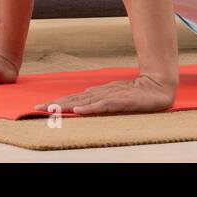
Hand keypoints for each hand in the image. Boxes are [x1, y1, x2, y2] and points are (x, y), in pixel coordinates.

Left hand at [34, 73, 175, 114]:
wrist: (159, 85)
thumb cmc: (136, 93)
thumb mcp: (114, 98)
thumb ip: (98, 100)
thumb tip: (79, 104)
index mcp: (98, 93)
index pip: (73, 98)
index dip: (56, 103)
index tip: (39, 107)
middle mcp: (101, 93)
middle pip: (74, 99)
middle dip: (55, 104)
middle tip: (37, 108)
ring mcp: (111, 96)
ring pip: (85, 101)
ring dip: (67, 106)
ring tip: (52, 110)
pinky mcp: (122, 100)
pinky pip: (104, 105)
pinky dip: (90, 108)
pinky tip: (78, 111)